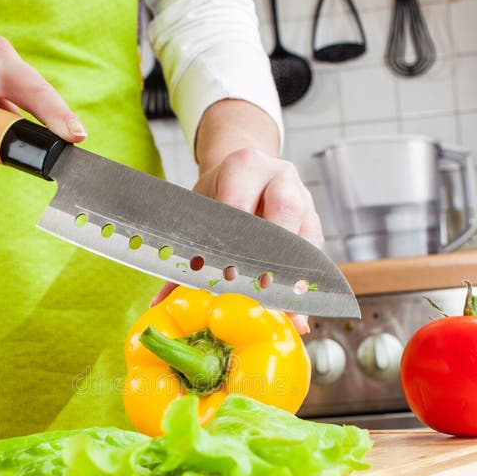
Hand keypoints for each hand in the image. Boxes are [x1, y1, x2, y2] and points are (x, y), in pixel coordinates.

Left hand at [151, 149, 323, 333]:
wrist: (247, 171)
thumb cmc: (219, 193)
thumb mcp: (199, 211)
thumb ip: (186, 256)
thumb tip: (162, 303)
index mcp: (246, 166)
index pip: (241, 204)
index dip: (235, 242)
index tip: (228, 275)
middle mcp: (280, 177)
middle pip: (285, 209)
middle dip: (274, 253)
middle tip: (260, 289)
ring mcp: (304, 198)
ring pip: (307, 235)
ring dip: (295, 274)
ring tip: (283, 309)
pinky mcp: (314, 223)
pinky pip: (314, 254)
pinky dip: (303, 283)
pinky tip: (295, 309)